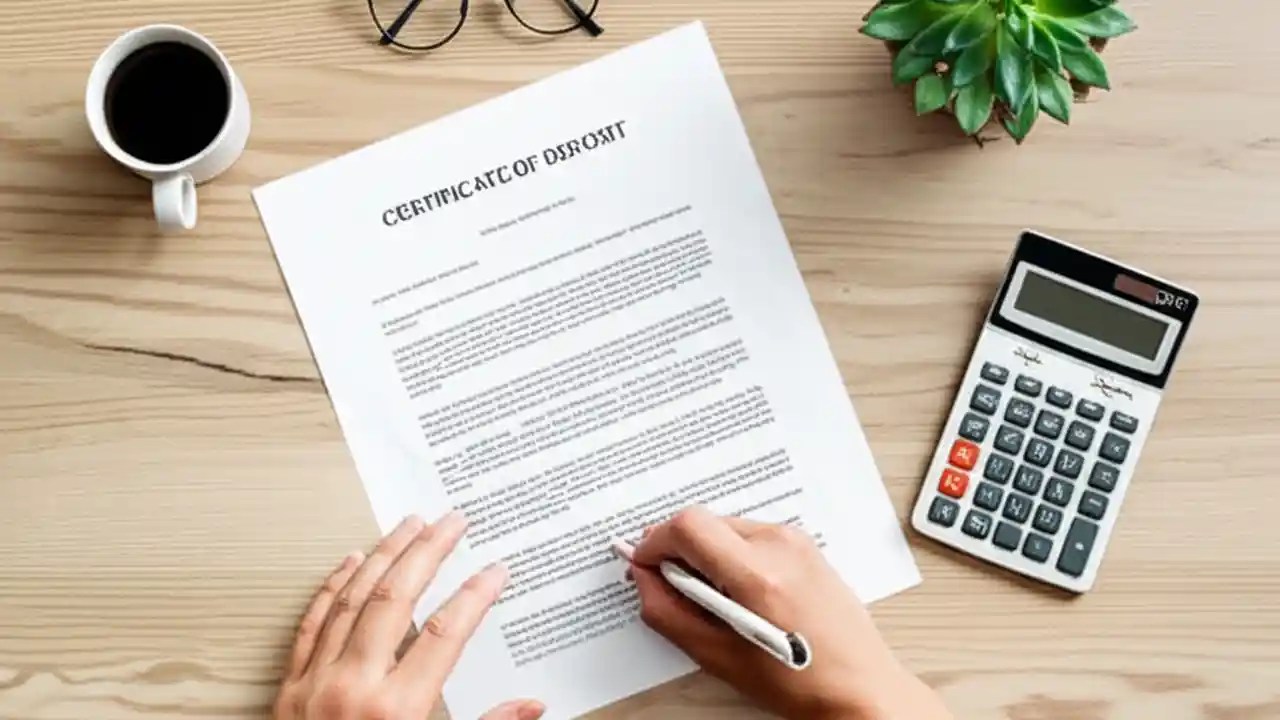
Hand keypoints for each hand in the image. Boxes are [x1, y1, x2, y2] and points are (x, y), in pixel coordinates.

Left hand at [275, 512, 543, 719]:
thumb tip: (532, 708)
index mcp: (396, 712)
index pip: (444, 634)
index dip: (475, 597)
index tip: (495, 572)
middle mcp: (353, 690)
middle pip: (396, 600)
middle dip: (428, 553)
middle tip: (452, 521)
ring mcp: (315, 686)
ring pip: (352, 601)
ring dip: (383, 556)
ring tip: (408, 526)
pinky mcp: (288, 692)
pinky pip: (311, 625)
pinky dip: (331, 589)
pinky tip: (348, 563)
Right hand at [629, 506, 950, 719]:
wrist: (860, 686)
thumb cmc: (801, 682)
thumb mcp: (719, 657)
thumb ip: (669, 613)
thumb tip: (644, 578)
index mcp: (758, 576)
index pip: (688, 526)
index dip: (655, 542)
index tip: (644, 563)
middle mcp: (779, 546)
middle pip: (703, 522)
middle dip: (678, 549)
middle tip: (674, 588)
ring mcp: (795, 541)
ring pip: (725, 525)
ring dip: (705, 553)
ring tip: (713, 599)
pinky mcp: (804, 544)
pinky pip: (750, 534)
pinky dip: (730, 554)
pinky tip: (738, 592)